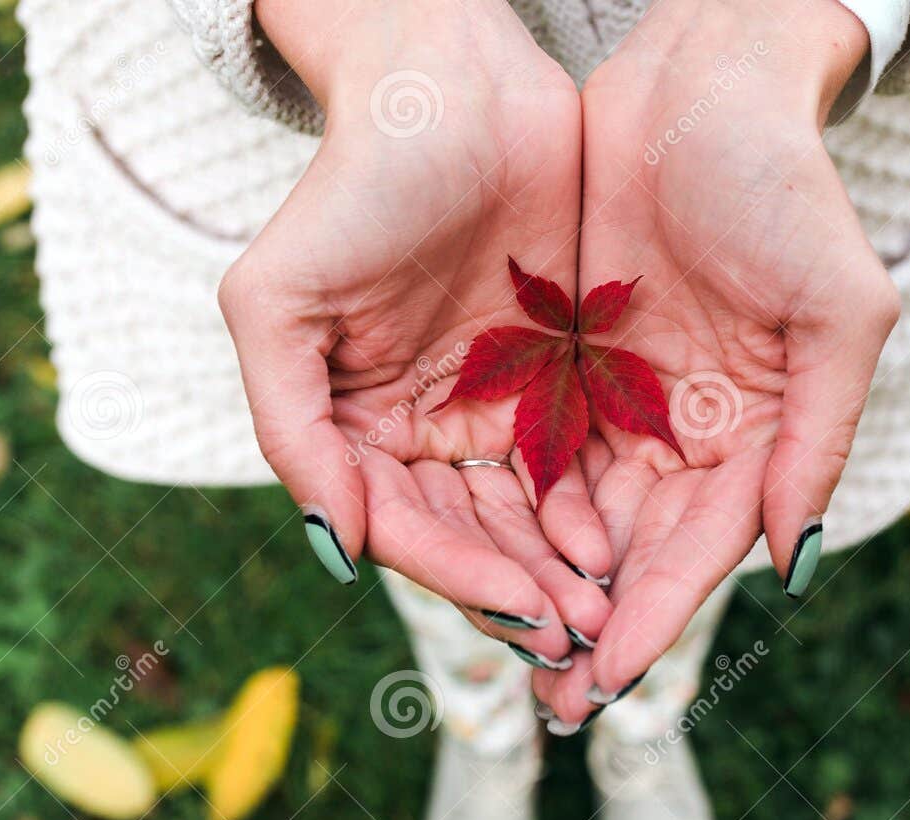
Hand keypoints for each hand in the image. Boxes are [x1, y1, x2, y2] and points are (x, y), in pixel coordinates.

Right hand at [219, 0, 611, 665]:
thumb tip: (336, 544)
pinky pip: (580, 466)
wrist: (454, 91)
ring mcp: (493, 413)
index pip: (404, 529)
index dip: (460, 574)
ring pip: (529, 520)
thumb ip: (290, 425)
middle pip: (472, 540)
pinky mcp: (557, 384)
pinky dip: (600, 513)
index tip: (523, 607)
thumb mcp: (279, 301)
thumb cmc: (353, 186)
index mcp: (354, 431)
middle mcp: (422, 436)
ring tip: (612, 614)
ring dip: (565, 573)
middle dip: (523, 592)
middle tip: (580, 639)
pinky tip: (630, 546)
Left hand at [534, 0, 900, 721]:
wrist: (702, 83)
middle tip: (550, 705)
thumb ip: (817, 435)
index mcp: (758, 433)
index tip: (608, 679)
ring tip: (508, 654)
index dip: (658, 616)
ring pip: (582, 518)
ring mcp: (629, 402)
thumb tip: (793, 560)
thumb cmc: (784, 186)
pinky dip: (514, 509)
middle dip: (596, 628)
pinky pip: (538, 453)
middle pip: (638, 554)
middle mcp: (693, 434)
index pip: (702, 548)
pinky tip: (480, 556)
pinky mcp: (573, 364)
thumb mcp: (835, 308)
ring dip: (548, 586)